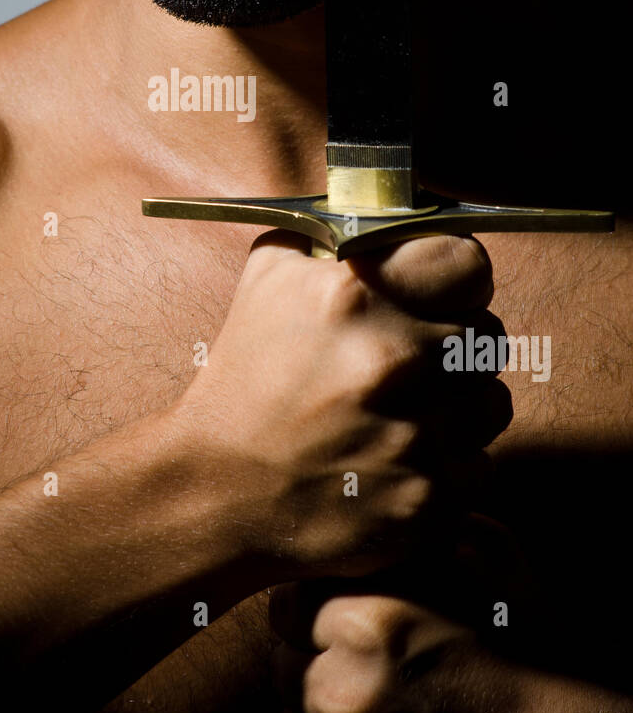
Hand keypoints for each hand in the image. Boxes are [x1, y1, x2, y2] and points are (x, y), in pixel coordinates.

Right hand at [176, 231, 511, 579]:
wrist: (220, 490)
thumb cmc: (247, 380)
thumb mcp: (269, 279)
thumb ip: (335, 235)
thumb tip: (393, 215)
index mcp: (355, 296)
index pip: (468, 262)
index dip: (456, 275)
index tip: (440, 290)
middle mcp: (393, 360)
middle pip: (486, 331)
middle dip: (452, 342)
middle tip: (410, 358)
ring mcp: (415, 434)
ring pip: (492, 397)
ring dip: (459, 403)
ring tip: (403, 410)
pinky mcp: (429, 498)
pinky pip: (481, 462)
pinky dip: (448, 462)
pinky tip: (397, 456)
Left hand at [270, 517, 624, 712]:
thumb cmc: (520, 636)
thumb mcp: (481, 553)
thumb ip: (415, 526)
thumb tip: (366, 499)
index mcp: (372, 616)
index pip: (286, 604)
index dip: (314, 607)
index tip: (340, 608)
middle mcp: (352, 681)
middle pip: (285, 660)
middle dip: (317, 654)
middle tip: (363, 652)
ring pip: (300, 709)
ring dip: (326, 699)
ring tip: (380, 688)